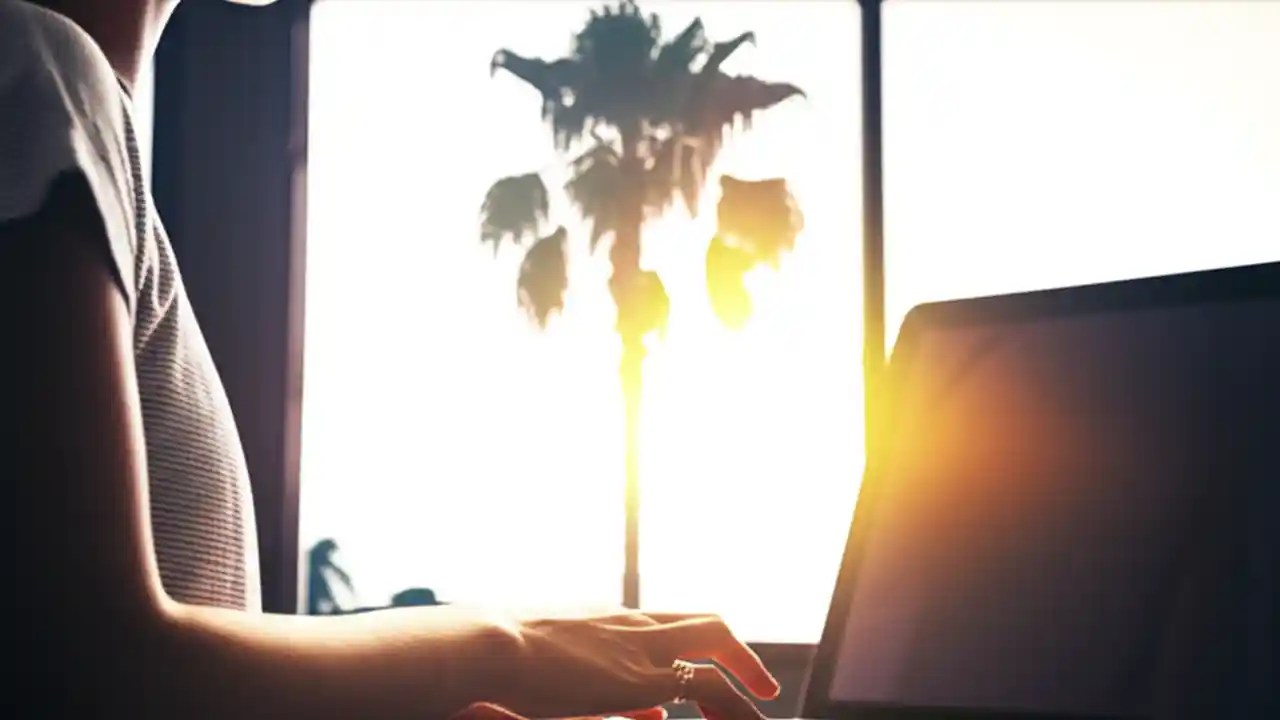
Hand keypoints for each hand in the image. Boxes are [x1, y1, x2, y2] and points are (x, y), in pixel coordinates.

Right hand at [491, 610, 778, 719]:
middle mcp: (629, 624)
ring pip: (718, 644)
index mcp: (602, 620)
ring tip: (762, 711)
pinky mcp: (642, 679)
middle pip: (703, 622)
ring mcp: (639, 646)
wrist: (484, 647)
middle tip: (760, 685)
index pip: (661, 626)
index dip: (687, 651)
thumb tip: (595, 706)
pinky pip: (709, 687)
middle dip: (737, 653)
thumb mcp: (535, 669)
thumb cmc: (490, 659)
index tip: (694, 686)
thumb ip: (565, 687)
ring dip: (746, 678)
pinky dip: (734, 706)